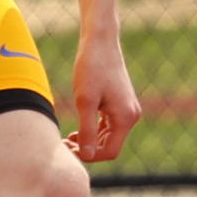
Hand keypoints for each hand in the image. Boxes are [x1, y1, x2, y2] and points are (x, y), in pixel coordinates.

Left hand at [64, 34, 140, 162]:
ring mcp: (128, 110)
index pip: (109, 152)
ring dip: (91, 141)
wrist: (100, 41)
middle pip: (110, 147)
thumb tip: (87, 155)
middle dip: (89, 149)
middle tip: (65, 143)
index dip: (89, 155)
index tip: (68, 147)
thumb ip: (87, 129)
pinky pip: (109, 126)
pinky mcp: (121, 104)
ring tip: (69, 137)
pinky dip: (95, 131)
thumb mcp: (85, 100)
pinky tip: (79, 129)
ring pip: (109, 138)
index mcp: (125, 118)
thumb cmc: (91, 67)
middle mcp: (131, 116)